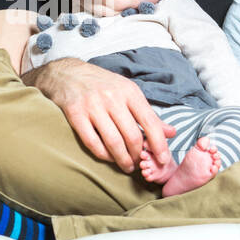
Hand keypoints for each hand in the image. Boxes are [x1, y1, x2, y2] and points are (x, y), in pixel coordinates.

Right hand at [29, 59, 176, 172]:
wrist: (66, 73)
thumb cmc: (101, 85)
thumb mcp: (127, 92)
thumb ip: (149, 114)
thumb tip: (172, 132)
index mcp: (129, 91)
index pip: (150, 122)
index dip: (159, 144)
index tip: (163, 159)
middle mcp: (112, 97)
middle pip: (132, 136)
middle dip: (138, 155)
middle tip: (140, 163)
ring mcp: (93, 106)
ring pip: (113, 142)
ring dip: (122, 159)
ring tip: (126, 166)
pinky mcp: (75, 115)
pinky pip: (92, 142)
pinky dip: (103, 155)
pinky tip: (108, 158)